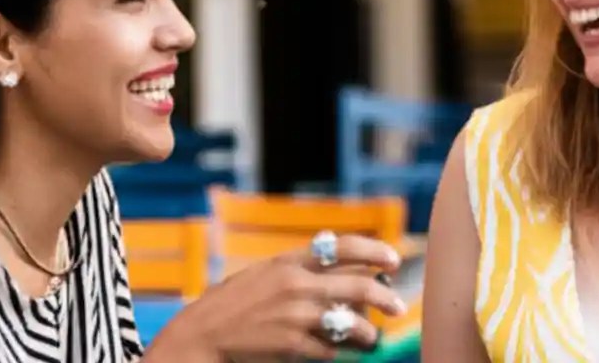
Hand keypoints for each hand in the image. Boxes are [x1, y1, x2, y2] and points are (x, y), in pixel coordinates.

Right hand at [142, 234, 405, 361]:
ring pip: (352, 324)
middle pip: (359, 287)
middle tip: (398, 306)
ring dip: (368, 333)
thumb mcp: (264, 275)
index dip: (374, 251)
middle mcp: (296, 284)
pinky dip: (337, 352)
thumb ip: (299, 270)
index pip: (343, 247)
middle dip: (386, 298)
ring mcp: (296, 316)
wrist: (200, 336)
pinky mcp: (293, 346)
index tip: (393, 259)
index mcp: (288, 261)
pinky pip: (331, 350)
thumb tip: (343, 269)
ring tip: (371, 338)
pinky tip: (334, 352)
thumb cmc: (233, 306)